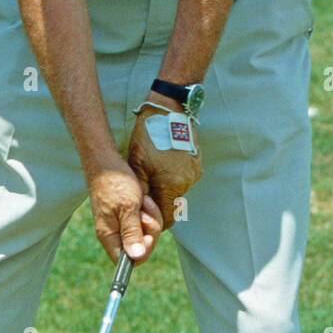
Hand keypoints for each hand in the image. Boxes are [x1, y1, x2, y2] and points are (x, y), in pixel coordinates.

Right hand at [86, 154, 163, 265]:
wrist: (107, 161)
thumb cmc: (115, 183)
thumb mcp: (127, 208)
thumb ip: (132, 233)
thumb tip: (136, 258)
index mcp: (109, 236)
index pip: (128, 261)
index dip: (142, 251)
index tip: (148, 235)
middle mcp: (115, 233)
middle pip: (141, 247)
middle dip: (150, 229)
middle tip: (143, 211)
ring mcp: (123, 223)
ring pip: (146, 232)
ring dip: (150, 216)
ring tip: (143, 200)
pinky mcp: (129, 214)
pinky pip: (146, 221)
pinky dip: (149, 210)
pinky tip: (143, 199)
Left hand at [127, 105, 202, 228]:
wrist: (168, 111)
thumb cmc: (148, 138)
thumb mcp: (137, 165)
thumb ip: (140, 191)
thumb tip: (139, 211)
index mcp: (171, 187)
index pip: (166, 219)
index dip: (155, 221)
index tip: (144, 215)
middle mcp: (186, 183)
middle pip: (172, 204)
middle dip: (159, 202)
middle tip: (145, 190)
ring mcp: (193, 173)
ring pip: (178, 189)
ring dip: (166, 186)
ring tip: (153, 170)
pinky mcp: (196, 163)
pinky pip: (184, 176)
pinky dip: (174, 174)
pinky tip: (164, 160)